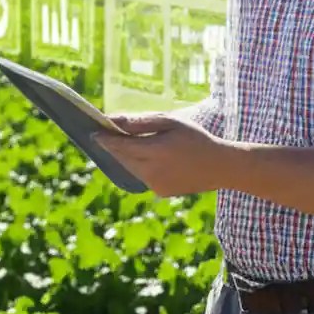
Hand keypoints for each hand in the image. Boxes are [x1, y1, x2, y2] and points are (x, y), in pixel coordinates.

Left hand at [94, 113, 232, 197]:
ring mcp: (155, 185)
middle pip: (122, 158)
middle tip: (110, 133)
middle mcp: (151, 172)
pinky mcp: (160, 192)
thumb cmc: (197, 138)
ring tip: (135, 143)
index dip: (104, 139)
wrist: (221, 167)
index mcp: (154, 152)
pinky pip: (144, 176)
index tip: (93, 132)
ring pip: (132, 168)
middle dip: (115, 146)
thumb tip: (114, 120)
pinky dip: (143, 166)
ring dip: (129, 156)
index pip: (119, 146)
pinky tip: (156, 157)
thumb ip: (141, 122)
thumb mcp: (171, 122)